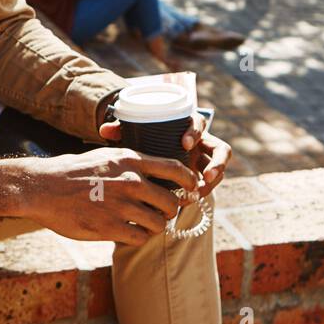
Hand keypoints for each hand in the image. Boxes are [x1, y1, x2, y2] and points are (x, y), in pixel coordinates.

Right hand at [20, 148, 199, 245]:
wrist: (43, 188)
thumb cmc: (73, 171)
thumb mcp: (106, 155)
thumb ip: (131, 163)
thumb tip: (156, 171)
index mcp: (130, 160)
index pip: (175, 170)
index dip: (190, 181)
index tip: (193, 188)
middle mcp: (130, 181)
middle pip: (171, 201)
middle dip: (171, 210)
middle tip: (163, 213)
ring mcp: (121, 205)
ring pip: (159, 223)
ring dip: (156, 226)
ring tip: (146, 225)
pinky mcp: (110, 227)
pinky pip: (141, 238)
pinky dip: (140, 238)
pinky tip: (131, 233)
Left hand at [97, 110, 230, 199]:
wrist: (151, 151)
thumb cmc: (143, 139)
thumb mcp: (134, 134)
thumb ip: (121, 130)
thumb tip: (103, 130)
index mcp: (186, 126)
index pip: (198, 123)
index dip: (194, 132)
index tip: (185, 144)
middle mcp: (200, 143)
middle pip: (220, 148)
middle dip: (217, 162)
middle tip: (205, 175)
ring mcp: (204, 161)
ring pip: (219, 169)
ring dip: (214, 180)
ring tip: (200, 192)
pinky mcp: (202, 175)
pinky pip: (210, 183)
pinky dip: (204, 191)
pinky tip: (192, 200)